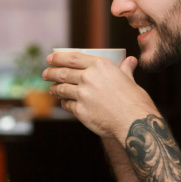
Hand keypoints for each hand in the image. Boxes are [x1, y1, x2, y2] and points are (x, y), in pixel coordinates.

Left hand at [43, 53, 157, 140]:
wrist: (135, 123)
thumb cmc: (135, 101)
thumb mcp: (130, 80)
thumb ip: (125, 69)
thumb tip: (130, 60)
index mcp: (100, 65)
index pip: (72, 58)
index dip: (58, 58)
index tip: (50, 59)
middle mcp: (88, 77)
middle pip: (63, 73)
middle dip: (51, 73)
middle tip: (45, 73)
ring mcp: (83, 94)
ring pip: (62, 89)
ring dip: (55, 88)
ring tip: (52, 89)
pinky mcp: (80, 110)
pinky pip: (67, 105)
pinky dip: (64, 103)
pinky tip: (64, 103)